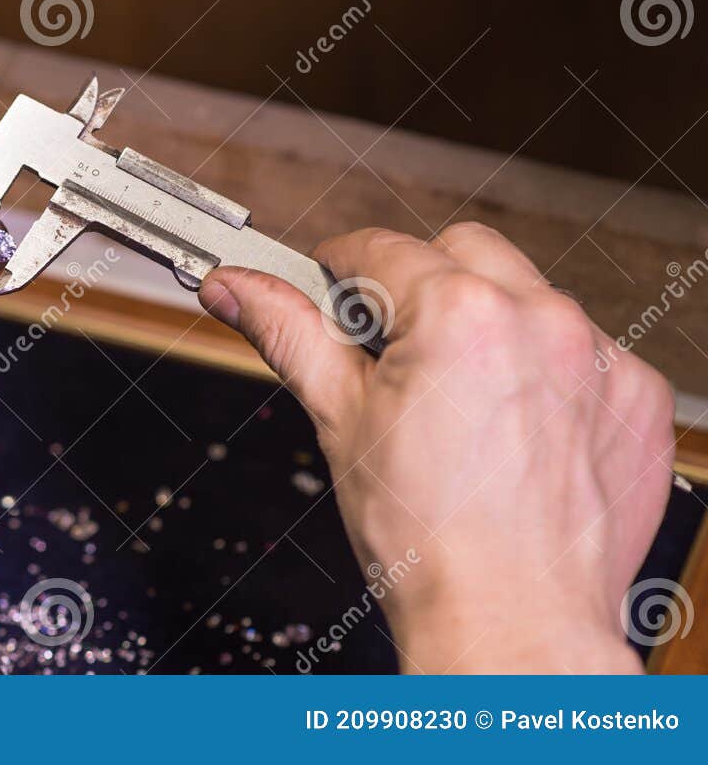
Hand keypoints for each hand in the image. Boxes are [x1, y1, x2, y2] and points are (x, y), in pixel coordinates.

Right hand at [199, 222, 675, 673]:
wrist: (512, 627)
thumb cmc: (428, 541)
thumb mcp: (338, 419)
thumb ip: (288, 333)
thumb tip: (237, 290)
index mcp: (459, 313)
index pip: (378, 248)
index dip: (337, 271)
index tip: (328, 292)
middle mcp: (540, 320)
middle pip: (460, 252)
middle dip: (418, 284)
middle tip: (388, 348)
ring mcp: (598, 359)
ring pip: (527, 297)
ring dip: (487, 324)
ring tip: (456, 400)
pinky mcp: (637, 400)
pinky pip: (583, 353)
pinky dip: (546, 373)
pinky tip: (513, 427)